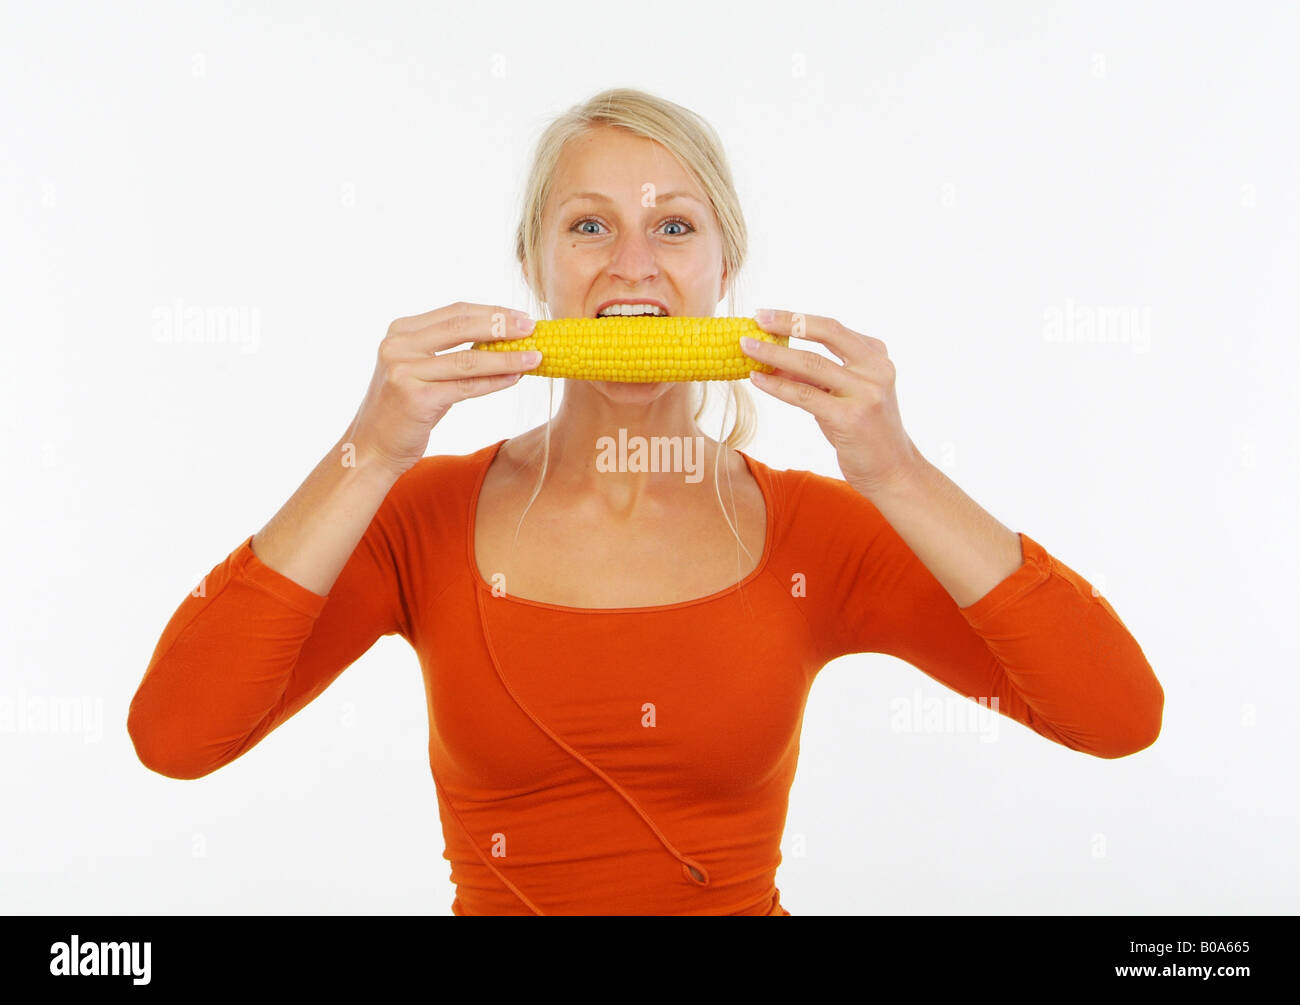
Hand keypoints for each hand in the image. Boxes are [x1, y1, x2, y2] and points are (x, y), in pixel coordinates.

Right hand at [345, 302, 541, 475]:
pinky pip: (466, 387)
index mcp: (400, 332)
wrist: (371, 448)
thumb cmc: (403, 411)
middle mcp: (398, 345)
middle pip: (461, 327)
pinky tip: (515, 378)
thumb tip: (501, 340)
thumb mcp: (420, 371)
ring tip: (535, 355)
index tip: (521, 316)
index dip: (491, 312)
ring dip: (507, 357)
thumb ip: (448, 353)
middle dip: (502, 326)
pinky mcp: (415, 398)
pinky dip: (495, 381)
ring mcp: (404, 371)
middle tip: (533, 327)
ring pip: (468, 359)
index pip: (454, 313)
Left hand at [742, 309, 921, 497]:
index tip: (766, 314)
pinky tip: (757, 378)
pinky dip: (778, 385)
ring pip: (811, 364)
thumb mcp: (841, 396)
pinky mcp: (851, 417)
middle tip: (756, 318)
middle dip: (787, 322)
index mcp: (876, 356)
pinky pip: (806, 395)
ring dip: (774, 353)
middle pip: (826, 333)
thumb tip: (772, 359)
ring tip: (746, 346)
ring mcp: (866, 392)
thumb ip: (814, 377)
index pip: (831, 328)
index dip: (797, 318)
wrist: (892, 471)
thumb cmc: (863, 433)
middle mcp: (876, 368)